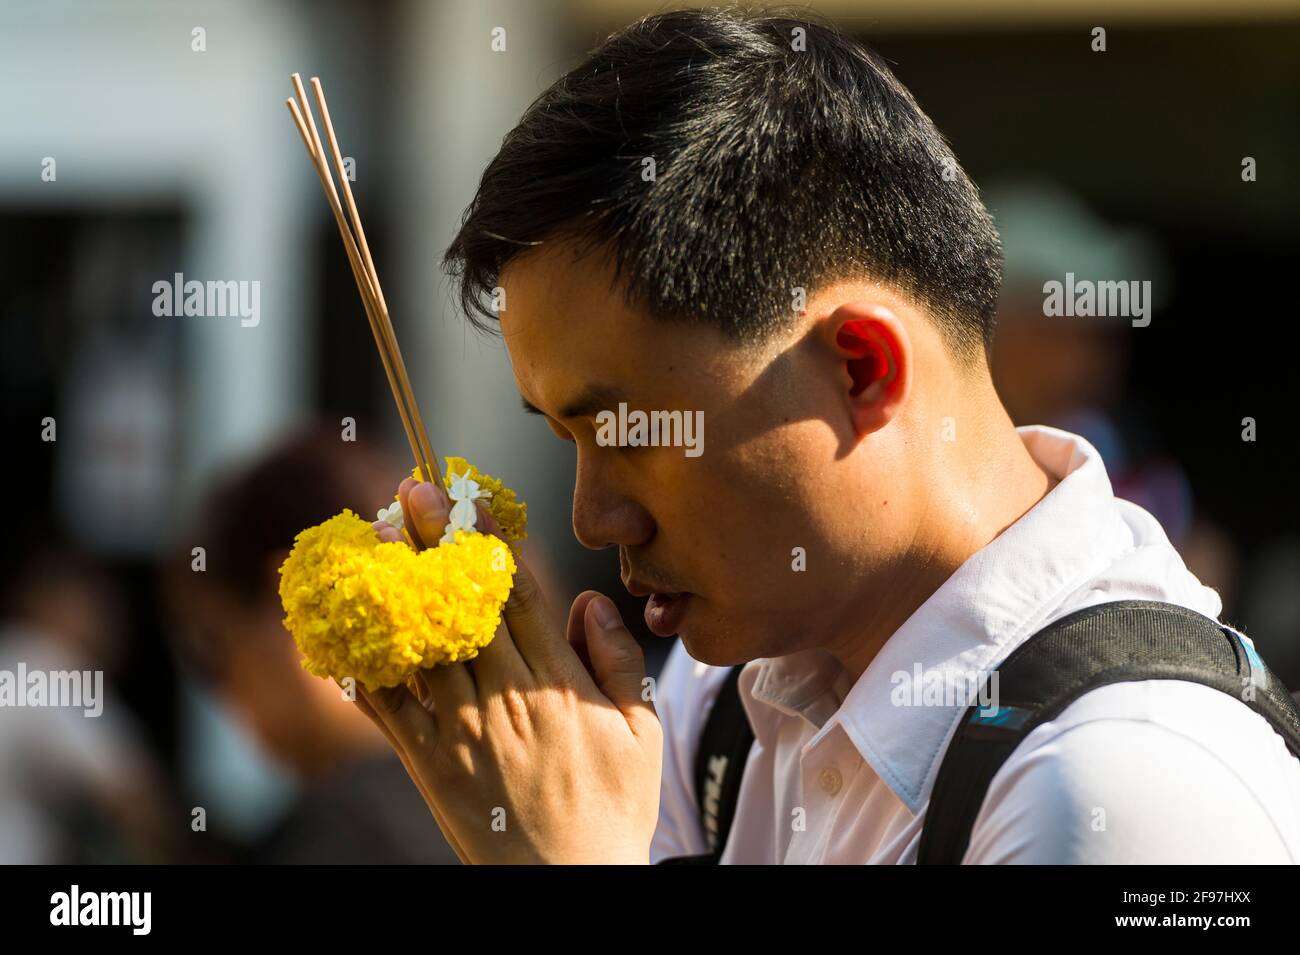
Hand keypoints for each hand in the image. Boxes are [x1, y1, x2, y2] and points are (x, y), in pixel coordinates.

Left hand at [358, 477, 661, 863]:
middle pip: (464, 603)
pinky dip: (367, 667)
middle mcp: (505, 696)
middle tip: (411, 492)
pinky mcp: (432, 765)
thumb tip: (590, 603)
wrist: (569, 887)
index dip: (490, 539)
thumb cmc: (613, 809)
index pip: (519, 593)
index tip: (469, 496)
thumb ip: (618, 663)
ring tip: (377, 539)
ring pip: (423, 641)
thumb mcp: (642, 733)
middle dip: (437, 542)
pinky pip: (392, 709)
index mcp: (558, 682)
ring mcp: (463, 730)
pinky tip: (348, 628)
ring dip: (398, 586)